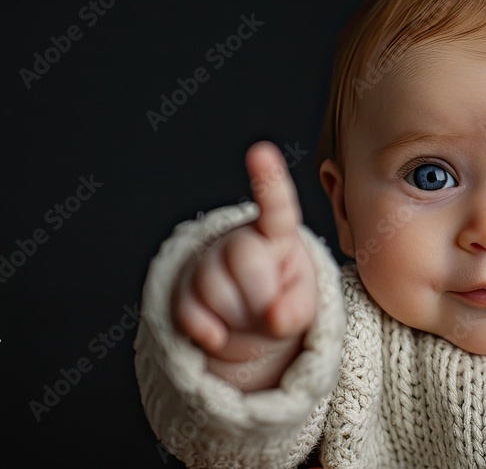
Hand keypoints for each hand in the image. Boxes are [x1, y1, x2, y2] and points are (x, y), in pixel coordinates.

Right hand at [174, 141, 317, 386]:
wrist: (249, 324)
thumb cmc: (283, 301)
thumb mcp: (303, 304)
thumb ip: (299, 309)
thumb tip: (276, 317)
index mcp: (277, 233)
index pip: (276, 206)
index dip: (269, 179)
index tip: (261, 151)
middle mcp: (240, 239)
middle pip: (246, 262)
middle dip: (262, 297)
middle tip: (269, 308)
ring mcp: (207, 262)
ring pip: (217, 291)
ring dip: (238, 320)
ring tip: (248, 317)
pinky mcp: (183, 291)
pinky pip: (192, 313)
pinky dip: (209, 333)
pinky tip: (220, 333)